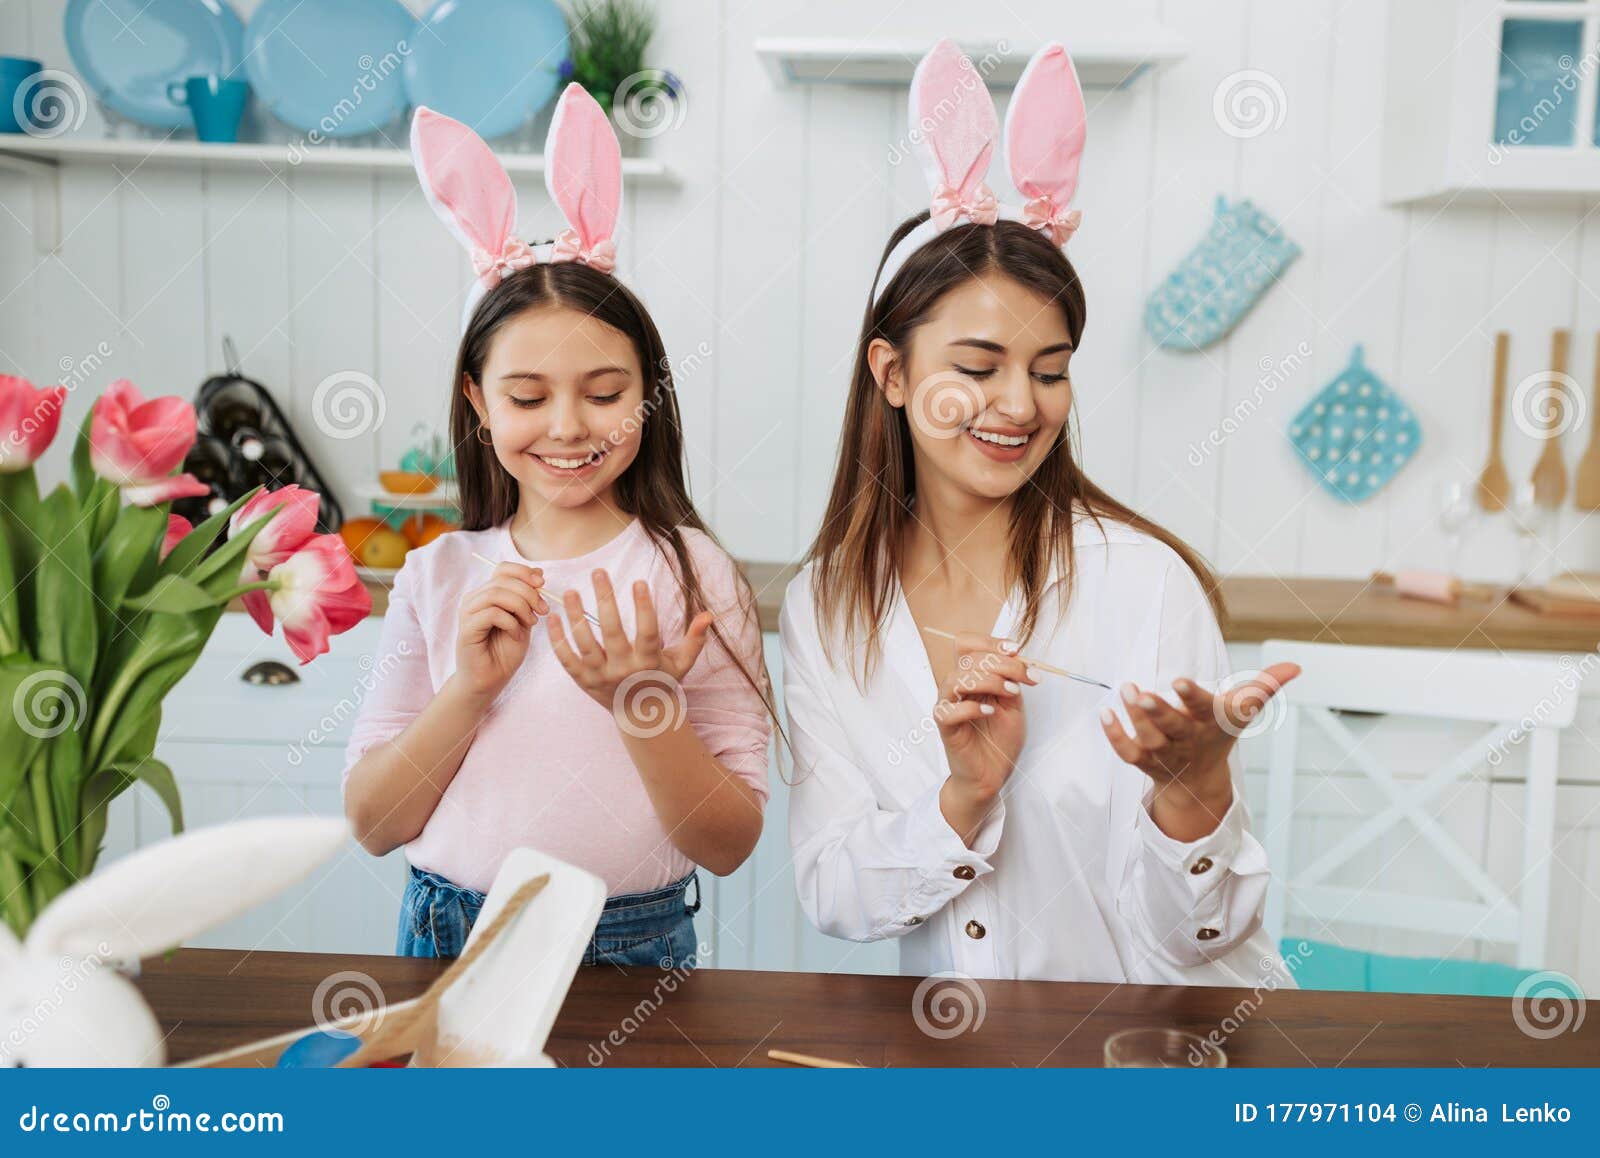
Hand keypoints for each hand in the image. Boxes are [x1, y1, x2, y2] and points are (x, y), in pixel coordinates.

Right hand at [453, 562, 546, 702]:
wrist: (490, 680)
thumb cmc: (505, 651)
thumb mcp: (523, 620)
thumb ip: (528, 598)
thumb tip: (539, 573)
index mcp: (487, 594)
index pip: (503, 569)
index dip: (524, 572)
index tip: (542, 584)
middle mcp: (474, 599)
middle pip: (502, 580)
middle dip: (528, 592)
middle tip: (543, 610)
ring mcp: (468, 613)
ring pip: (496, 594)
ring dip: (520, 606)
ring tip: (531, 623)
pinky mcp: (466, 629)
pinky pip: (492, 614)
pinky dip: (510, 623)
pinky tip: (516, 636)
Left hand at [547, 568, 714, 723]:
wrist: (641, 714)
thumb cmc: (662, 679)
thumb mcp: (683, 661)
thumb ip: (695, 638)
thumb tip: (708, 615)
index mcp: (649, 662)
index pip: (647, 632)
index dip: (644, 607)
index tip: (639, 581)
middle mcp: (624, 670)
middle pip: (612, 632)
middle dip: (605, 600)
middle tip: (598, 571)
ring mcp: (600, 676)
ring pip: (585, 643)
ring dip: (575, 616)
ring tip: (570, 591)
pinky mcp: (583, 681)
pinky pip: (567, 659)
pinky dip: (557, 639)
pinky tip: (552, 617)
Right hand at [931, 633, 1037, 836]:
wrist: (992, 774)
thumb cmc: (1000, 739)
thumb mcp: (1014, 703)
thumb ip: (1012, 679)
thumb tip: (1016, 655)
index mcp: (971, 676)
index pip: (967, 643)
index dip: (989, 641)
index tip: (1017, 650)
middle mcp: (956, 687)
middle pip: (968, 657)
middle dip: (1002, 663)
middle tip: (1025, 679)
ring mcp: (948, 706)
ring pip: (957, 678)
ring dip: (989, 681)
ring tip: (1010, 694)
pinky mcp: (945, 727)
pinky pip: (950, 710)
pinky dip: (972, 707)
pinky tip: (990, 713)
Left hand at [1099, 662, 1300, 827]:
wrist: (1200, 780)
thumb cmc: (1218, 732)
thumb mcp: (1242, 710)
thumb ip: (1264, 686)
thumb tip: (1295, 666)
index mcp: (1211, 723)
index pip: (1204, 709)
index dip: (1192, 697)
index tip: (1178, 681)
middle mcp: (1187, 739)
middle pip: (1172, 729)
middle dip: (1157, 713)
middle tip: (1141, 692)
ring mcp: (1165, 753)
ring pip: (1148, 740)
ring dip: (1134, 718)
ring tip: (1125, 689)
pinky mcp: (1144, 761)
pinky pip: (1127, 753)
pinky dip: (1114, 736)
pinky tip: (1104, 714)